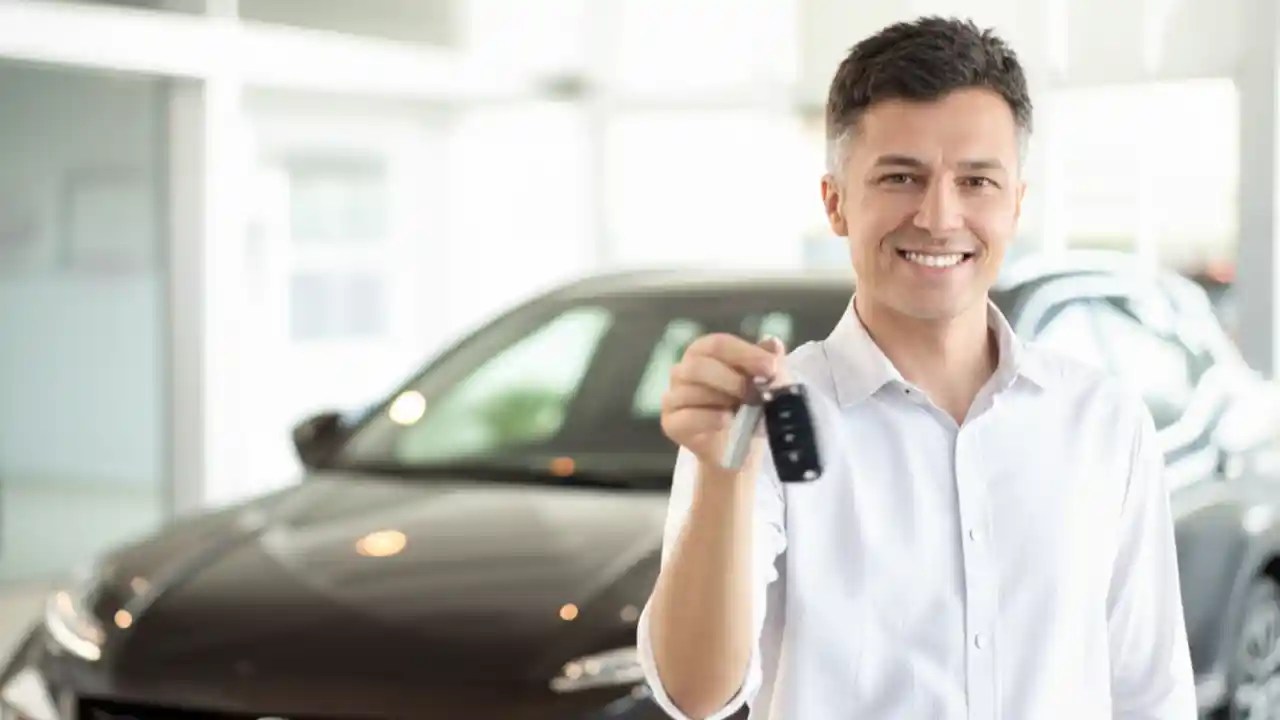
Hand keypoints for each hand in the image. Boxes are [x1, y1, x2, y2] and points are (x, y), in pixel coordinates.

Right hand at [660, 334, 789, 466]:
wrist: (736, 448)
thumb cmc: (747, 407)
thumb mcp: (763, 383)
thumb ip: (767, 362)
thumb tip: (773, 343)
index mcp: (703, 352)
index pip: (718, 344)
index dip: (745, 354)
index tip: (770, 369)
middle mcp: (682, 370)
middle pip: (699, 366)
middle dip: (733, 380)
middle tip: (757, 395)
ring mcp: (673, 397)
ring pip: (691, 391)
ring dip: (722, 400)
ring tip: (744, 411)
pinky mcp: (671, 423)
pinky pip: (686, 417)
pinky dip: (710, 418)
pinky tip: (727, 421)